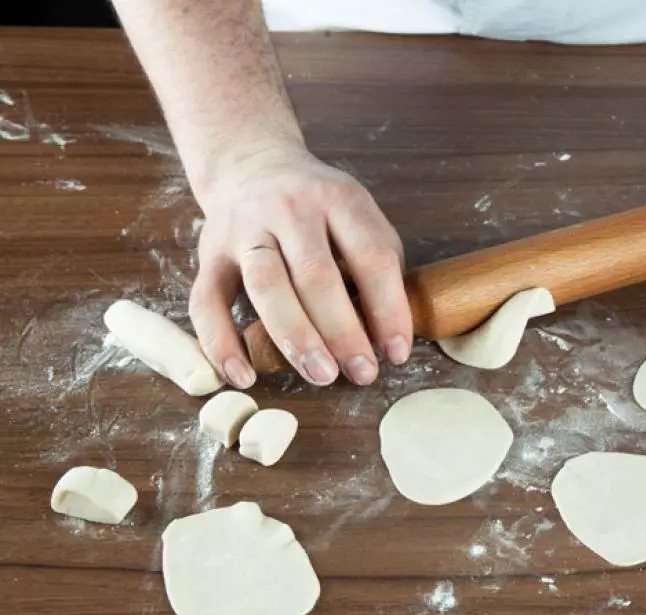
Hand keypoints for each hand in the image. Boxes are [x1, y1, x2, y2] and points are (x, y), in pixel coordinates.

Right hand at [189, 140, 412, 387]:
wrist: (252, 165)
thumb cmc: (319, 209)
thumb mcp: (357, 218)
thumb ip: (375, 265)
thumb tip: (387, 335)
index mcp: (339, 201)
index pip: (371, 257)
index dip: (389, 309)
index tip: (397, 353)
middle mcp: (290, 210)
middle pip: (316, 275)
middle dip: (343, 331)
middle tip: (363, 373)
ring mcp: (245, 230)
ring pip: (267, 287)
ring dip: (295, 337)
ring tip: (322, 375)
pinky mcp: (210, 254)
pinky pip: (207, 302)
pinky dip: (221, 343)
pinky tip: (242, 376)